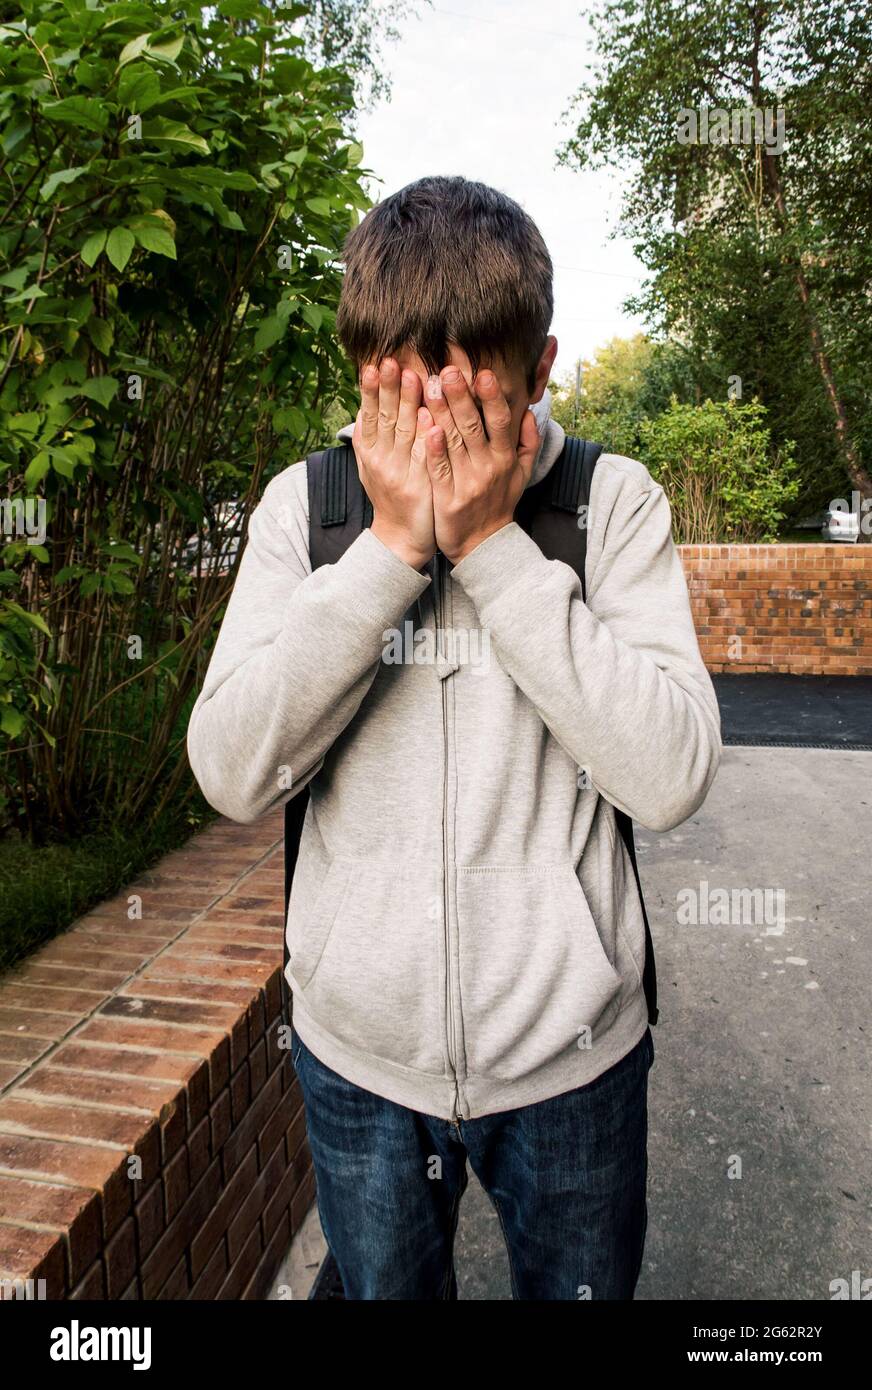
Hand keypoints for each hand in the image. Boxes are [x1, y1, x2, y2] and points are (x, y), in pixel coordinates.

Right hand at [352, 357, 436, 569]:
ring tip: (413, 377)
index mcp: (370, 452)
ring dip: (408, 404)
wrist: (401, 538)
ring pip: (405, 433)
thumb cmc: (391, 495)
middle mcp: (381, 461)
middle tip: (391, 361)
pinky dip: (427, 439)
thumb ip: (371, 435)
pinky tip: (432, 420)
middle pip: (386, 418)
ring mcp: (400, 474)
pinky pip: (425, 459)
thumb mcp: (372, 464)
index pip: (369, 415)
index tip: (373, 365)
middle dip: (388, 389)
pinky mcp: (419, 487)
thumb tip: (367, 402)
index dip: (371, 391)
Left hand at [422, 367, 540, 563]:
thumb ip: (528, 442)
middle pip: (473, 426)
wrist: (483, 545)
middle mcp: (488, 468)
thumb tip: (529, 412)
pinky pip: (439, 469)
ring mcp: (467, 483)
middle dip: (461, 397)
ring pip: (453, 442)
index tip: (484, 373)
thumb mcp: (521, 474)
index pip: (500, 422)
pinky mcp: (447, 498)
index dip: (492, 398)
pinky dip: (433, 449)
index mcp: (505, 458)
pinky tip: (426, 428)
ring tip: (430, 387)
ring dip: (441, 413)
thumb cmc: (499, 503)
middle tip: (448, 370)